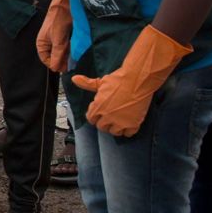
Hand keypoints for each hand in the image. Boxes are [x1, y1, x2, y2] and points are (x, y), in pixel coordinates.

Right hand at [36, 0, 72, 72]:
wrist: (65, 4)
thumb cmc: (58, 20)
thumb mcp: (58, 40)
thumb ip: (57, 55)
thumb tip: (56, 68)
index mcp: (41, 44)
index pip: (46, 60)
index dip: (54, 65)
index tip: (64, 69)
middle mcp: (47, 42)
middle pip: (54, 56)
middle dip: (62, 60)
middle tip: (71, 63)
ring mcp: (55, 38)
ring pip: (61, 51)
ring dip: (67, 54)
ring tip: (74, 56)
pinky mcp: (62, 35)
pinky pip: (66, 46)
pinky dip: (70, 48)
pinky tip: (75, 49)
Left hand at [75, 25, 192, 135]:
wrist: (137, 80)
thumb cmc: (118, 80)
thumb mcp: (100, 82)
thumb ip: (87, 84)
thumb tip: (74, 78)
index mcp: (98, 107)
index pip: (91, 119)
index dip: (94, 116)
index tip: (99, 112)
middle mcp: (107, 117)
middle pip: (101, 127)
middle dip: (104, 122)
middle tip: (109, 117)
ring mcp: (121, 121)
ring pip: (114, 132)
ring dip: (115, 128)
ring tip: (118, 121)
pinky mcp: (133, 123)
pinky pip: (128, 134)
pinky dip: (128, 130)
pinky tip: (128, 123)